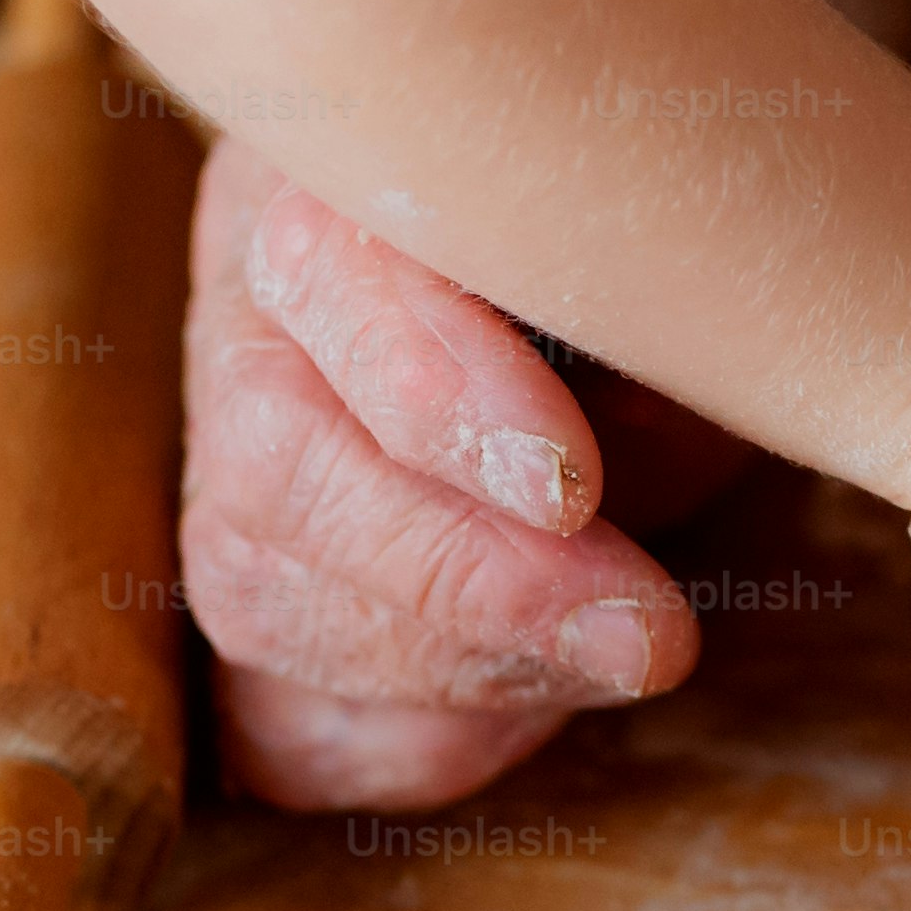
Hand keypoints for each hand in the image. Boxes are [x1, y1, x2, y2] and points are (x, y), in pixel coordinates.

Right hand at [178, 140, 724, 809]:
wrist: (624, 334)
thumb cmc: (667, 267)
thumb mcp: (683, 261)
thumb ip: (652, 331)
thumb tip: (604, 485)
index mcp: (338, 172)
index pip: (326, 265)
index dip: (434, 390)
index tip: (571, 487)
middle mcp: (253, 307)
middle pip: (275, 461)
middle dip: (464, 571)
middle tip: (647, 633)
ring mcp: (227, 459)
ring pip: (266, 594)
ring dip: (465, 663)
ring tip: (631, 653)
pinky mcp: (260, 598)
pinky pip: (284, 721)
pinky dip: (425, 737)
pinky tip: (539, 705)